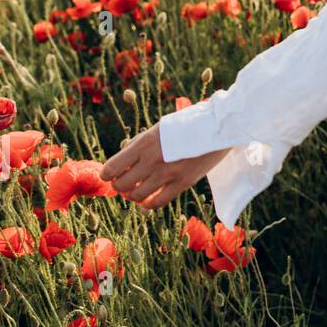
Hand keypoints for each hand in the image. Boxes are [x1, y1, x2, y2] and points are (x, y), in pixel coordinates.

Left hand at [101, 124, 228, 210]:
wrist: (219, 127)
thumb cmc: (188, 123)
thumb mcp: (159, 128)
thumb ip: (140, 144)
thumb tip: (122, 160)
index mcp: (144, 143)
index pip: (112, 168)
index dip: (107, 174)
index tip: (110, 174)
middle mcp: (153, 160)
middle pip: (122, 184)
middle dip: (120, 184)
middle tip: (125, 181)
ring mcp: (168, 174)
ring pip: (136, 195)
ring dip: (133, 194)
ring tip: (137, 189)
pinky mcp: (182, 183)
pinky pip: (156, 203)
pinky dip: (148, 203)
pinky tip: (148, 198)